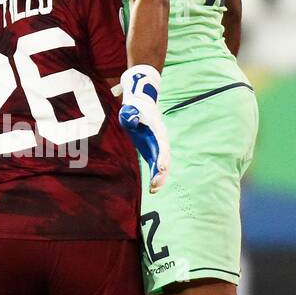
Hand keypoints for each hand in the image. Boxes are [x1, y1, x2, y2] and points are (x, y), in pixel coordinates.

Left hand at [117, 65, 169, 193]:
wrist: (141, 104)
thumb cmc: (134, 108)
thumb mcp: (130, 109)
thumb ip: (130, 114)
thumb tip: (131, 119)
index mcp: (157, 129)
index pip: (162, 144)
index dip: (162, 156)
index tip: (160, 167)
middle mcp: (162, 138)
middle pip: (165, 157)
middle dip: (161, 172)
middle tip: (154, 185)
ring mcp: (159, 145)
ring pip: (164, 163)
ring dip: (160, 177)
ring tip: (153, 190)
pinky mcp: (154, 150)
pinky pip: (159, 165)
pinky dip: (157, 176)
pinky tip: (153, 188)